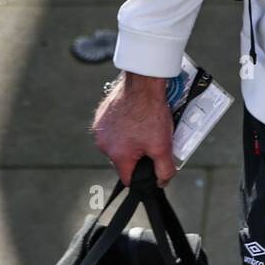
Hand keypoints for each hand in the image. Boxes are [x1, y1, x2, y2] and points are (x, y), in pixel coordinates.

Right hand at [90, 71, 175, 186]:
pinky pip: (114, 127)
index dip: (143, 175)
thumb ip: (164, 169)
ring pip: (119, 142)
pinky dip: (125, 125)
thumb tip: (161, 181)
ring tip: (147, 126)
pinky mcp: (101, 114)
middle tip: (154, 141)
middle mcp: (104, 144)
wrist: (143, 83)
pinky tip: (138, 116)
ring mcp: (101, 128)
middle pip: (124, 159)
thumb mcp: (163, 146)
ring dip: (131, 139)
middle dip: (138, 154)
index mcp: (117, 155)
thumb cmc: (151, 113)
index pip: (128, 178)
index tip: (152, 166)